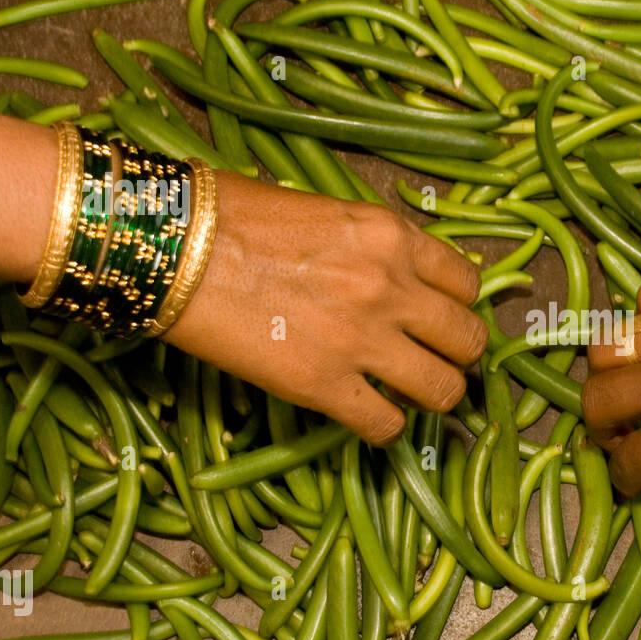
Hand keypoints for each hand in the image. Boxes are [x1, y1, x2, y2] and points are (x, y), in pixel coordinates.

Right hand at [165, 173, 486, 443]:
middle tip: (436, 360)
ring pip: (444, 390)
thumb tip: (392, 272)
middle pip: (469, 340)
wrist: (171, 248)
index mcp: (393, 237)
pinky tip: (369, 418)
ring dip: (433, 396)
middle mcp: (392, 288)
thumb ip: (372, 245)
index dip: (459, 305)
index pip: (468, 283)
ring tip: (411, 395)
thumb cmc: (233, 217)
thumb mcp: (326, 210)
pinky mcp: (324, 386)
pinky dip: (385, 429)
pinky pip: (386, 426)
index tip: (441, 316)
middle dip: (458, 355)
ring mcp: (362, 340)